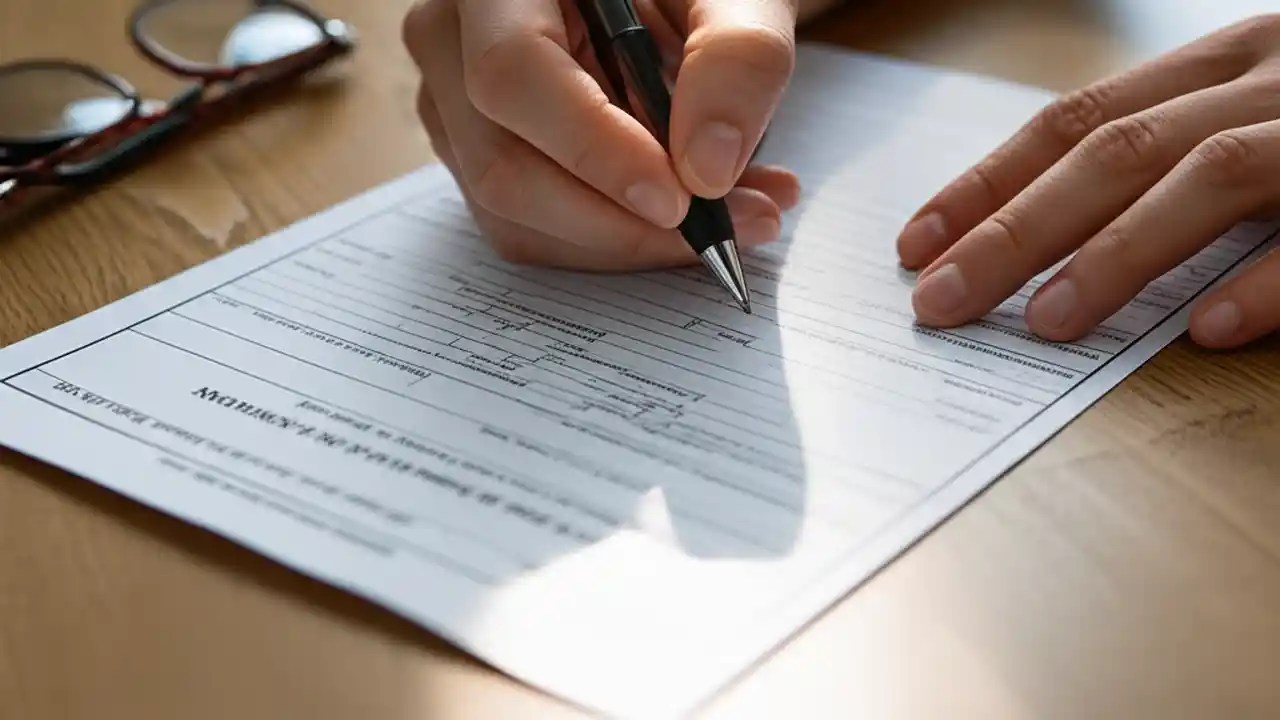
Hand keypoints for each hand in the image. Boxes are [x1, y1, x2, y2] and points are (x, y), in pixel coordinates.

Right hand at [401, 0, 802, 270]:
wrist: (669, 4)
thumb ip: (737, 58)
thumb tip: (707, 171)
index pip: (514, 74)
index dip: (592, 149)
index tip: (677, 199)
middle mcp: (452, 44)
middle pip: (503, 167)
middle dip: (622, 223)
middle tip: (731, 226)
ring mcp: (453, 110)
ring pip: (516, 218)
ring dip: (630, 241)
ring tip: (734, 214)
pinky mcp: (477, 161)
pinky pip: (532, 232)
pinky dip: (617, 241)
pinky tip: (692, 215)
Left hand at [898, 14, 1279, 349]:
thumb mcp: (1253, 107)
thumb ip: (1166, 150)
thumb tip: (1044, 221)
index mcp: (1223, 64)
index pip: (1079, 120)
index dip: (989, 183)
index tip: (915, 245)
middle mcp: (1266, 84)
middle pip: (1118, 150)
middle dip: (1017, 230)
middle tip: (940, 302)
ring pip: (1211, 176)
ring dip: (1117, 253)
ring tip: (1046, 323)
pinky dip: (1261, 282)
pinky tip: (1203, 330)